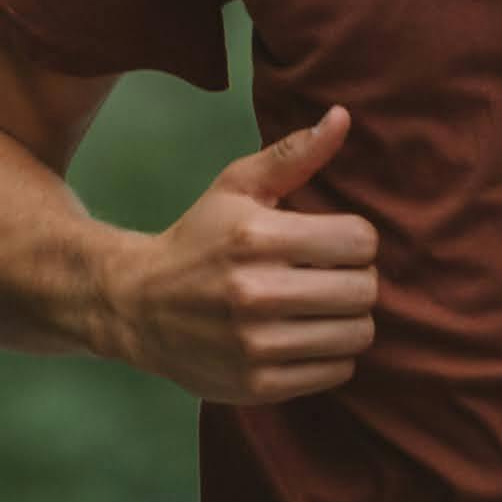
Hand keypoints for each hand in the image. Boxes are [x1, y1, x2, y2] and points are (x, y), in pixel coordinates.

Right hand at [105, 106, 379, 401]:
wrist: (137, 307)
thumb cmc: (198, 238)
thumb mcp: (236, 188)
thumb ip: (292, 155)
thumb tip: (342, 117)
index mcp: (256, 237)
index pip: (361, 241)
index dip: (353, 239)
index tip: (330, 242)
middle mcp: (256, 294)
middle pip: (364, 291)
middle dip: (354, 280)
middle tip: (328, 277)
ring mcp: (256, 345)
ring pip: (357, 335)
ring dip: (347, 320)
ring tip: (319, 308)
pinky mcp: (257, 384)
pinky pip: (336, 372)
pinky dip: (330, 355)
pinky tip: (304, 337)